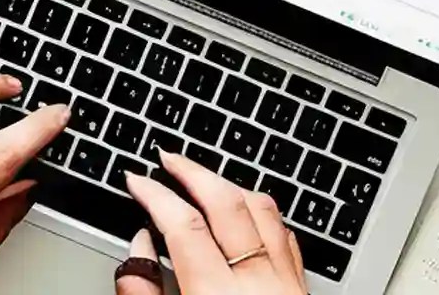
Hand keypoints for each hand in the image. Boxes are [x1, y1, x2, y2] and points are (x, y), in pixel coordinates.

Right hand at [118, 151, 306, 294]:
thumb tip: (137, 252)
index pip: (184, 226)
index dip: (155, 195)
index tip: (137, 180)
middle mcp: (259, 282)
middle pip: (227, 203)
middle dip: (193, 172)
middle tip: (168, 158)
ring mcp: (287, 282)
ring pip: (262, 209)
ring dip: (229, 186)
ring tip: (202, 178)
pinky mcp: (302, 288)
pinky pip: (284, 233)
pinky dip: (259, 212)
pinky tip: (243, 211)